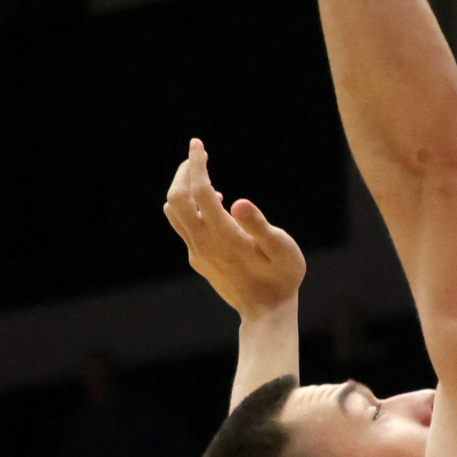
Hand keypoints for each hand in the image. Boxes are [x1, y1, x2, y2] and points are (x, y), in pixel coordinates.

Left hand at [165, 139, 305, 318]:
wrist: (266, 313)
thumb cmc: (282, 278)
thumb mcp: (282, 249)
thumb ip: (259, 225)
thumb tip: (237, 202)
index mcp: (225, 236)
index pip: (200, 192)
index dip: (197, 164)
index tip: (197, 144)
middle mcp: (204, 244)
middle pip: (177, 199)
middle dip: (184, 172)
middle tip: (198, 155)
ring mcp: (198, 253)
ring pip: (174, 212)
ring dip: (183, 189)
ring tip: (202, 175)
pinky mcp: (198, 260)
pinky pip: (183, 226)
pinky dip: (189, 206)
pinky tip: (213, 205)